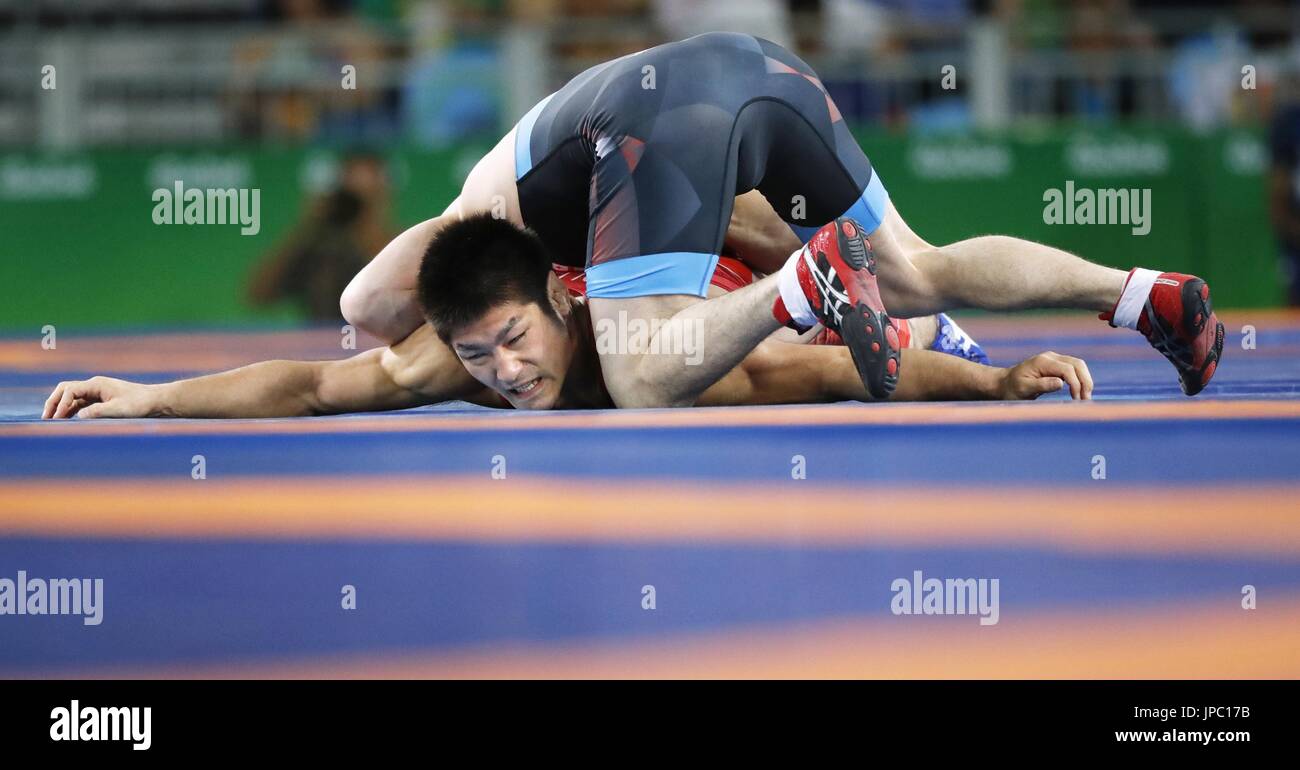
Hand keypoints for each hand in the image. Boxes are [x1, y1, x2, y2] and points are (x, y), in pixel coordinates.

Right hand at [42, 377, 159, 418]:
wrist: (156, 401)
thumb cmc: (140, 404)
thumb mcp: (118, 410)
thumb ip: (97, 412)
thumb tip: (78, 416)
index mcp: (96, 384)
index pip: (69, 390)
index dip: (60, 404)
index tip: (57, 418)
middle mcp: (94, 386)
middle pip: (66, 390)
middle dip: (54, 403)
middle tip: (45, 418)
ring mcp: (98, 392)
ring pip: (72, 397)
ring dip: (61, 408)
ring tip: (52, 422)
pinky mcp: (102, 400)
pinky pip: (81, 404)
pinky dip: (72, 411)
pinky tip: (67, 421)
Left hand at [997, 352, 1093, 399]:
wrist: (1005, 383)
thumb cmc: (1012, 388)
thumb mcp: (1023, 389)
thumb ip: (1041, 385)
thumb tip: (1060, 383)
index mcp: (1042, 362)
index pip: (1067, 369)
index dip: (1075, 383)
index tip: (1077, 399)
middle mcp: (1050, 357)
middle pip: (1077, 364)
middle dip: (1085, 381)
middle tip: (1086, 399)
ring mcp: (1055, 360)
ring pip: (1078, 366)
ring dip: (1085, 380)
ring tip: (1085, 398)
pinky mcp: (1057, 366)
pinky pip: (1074, 370)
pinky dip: (1080, 380)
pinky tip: (1080, 392)